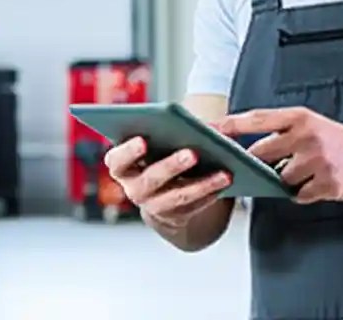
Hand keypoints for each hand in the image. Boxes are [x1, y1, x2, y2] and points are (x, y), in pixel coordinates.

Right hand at [103, 137, 231, 228]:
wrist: (161, 190)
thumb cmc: (158, 153)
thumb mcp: (156, 142)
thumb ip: (167, 131)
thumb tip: (205, 126)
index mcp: (122, 166)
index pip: (116, 160)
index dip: (128, 151)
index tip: (143, 140)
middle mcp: (134, 189)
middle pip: (151, 179)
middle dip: (172, 166)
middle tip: (193, 153)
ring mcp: (153, 206)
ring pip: (178, 196)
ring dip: (202, 184)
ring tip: (224, 172)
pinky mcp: (175, 216)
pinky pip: (195, 206)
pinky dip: (212, 193)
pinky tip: (226, 181)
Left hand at [214, 107, 342, 203]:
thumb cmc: (337, 140)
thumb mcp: (310, 124)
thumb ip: (281, 132)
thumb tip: (245, 150)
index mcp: (300, 118)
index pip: (256, 119)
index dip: (230, 125)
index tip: (209, 130)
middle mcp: (307, 137)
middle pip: (261, 154)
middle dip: (257, 163)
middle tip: (259, 166)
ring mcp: (317, 162)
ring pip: (281, 179)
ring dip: (287, 179)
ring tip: (307, 171)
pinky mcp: (328, 184)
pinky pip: (299, 195)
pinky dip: (304, 192)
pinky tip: (319, 182)